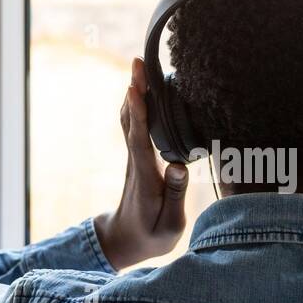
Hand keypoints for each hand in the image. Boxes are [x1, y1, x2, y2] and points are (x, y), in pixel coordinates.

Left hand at [93, 58, 189, 270]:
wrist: (125, 241)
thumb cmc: (150, 236)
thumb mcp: (169, 225)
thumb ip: (175, 195)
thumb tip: (177, 166)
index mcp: (145, 179)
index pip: (139, 141)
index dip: (138, 114)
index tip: (135, 89)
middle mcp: (136, 164)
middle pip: (132, 121)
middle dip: (135, 91)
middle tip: (139, 61)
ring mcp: (134, 159)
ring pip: (130, 120)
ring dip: (135, 92)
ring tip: (141, 66)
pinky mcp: (137, 158)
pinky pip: (134, 125)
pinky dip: (137, 104)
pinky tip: (143, 89)